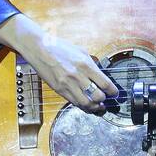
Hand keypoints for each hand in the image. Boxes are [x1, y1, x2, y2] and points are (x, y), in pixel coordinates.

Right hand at [0, 12, 118, 113]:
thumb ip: (92, 64)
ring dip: (95, 107)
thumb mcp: (81, 52)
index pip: (105, 83)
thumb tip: (101, 74)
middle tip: (106, 100)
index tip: (115, 93)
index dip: (113, 92)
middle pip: (98, 96)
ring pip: (86, 104)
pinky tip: (87, 105)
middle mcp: (78, 76)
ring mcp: (68, 85)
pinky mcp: (60, 90)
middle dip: (104, 100)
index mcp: (85, 65)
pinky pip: (74, 103)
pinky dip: (83, 106)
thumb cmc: (60, 48)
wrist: (40, 49)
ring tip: (98, 107)